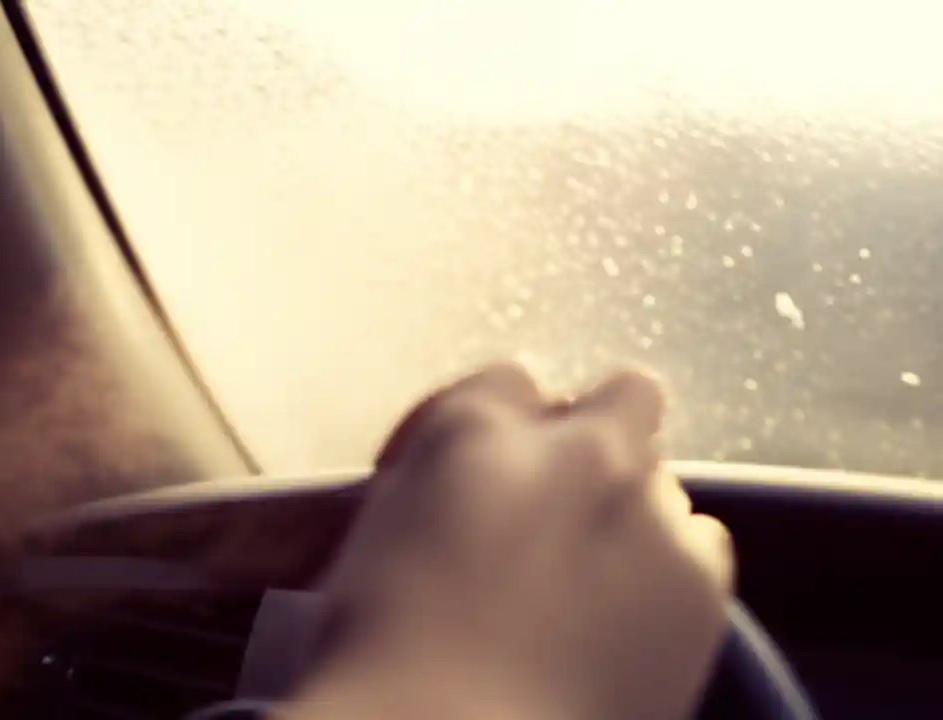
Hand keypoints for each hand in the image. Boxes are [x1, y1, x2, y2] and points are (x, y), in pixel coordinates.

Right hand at [287, 365, 733, 718]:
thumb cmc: (382, 657)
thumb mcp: (375, 537)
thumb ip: (433, 486)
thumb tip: (461, 494)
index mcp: (472, 431)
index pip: (509, 382)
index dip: (500, 429)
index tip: (481, 477)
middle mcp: (572, 449)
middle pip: (622, 396)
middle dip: (601, 436)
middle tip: (563, 502)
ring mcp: (647, 509)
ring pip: (662, 475)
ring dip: (629, 510)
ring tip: (589, 583)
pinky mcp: (702, 580)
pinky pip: (701, 544)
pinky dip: (671, 571)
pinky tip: (626, 623)